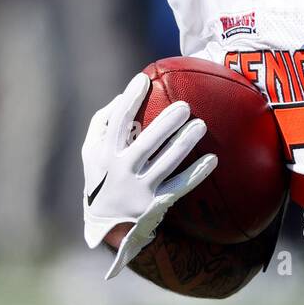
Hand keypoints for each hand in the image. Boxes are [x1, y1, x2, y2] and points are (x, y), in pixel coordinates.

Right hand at [82, 71, 216, 279]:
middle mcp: (122, 170)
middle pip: (146, 143)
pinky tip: (213, 159)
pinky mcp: (156, 204)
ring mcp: (139, 189)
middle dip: (166, 123)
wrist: (107, 225)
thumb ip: (101, 123)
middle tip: (185, 105)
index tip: (143, 79)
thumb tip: (120, 96)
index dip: (129, 100)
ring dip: (185, 143)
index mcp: (105, 154)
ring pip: (166, 163)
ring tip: (201, 125)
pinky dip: (196, 174)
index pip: (117, 122)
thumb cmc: (102, 177)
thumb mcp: (91, 153)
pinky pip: (180, 187)